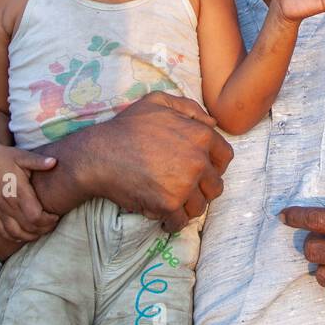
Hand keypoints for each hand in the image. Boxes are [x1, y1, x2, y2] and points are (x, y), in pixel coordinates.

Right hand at [0, 139, 59, 244]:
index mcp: (17, 191)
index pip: (35, 216)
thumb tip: (54, 161)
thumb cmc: (4, 157)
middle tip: (53, 223)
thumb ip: (38, 161)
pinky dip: (14, 237)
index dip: (48, 220)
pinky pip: (1, 232)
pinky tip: (24, 234)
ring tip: (41, 230)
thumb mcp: (22, 156)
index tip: (56, 215)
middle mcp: (7, 204)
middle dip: (43, 229)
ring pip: (15, 233)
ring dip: (30, 235)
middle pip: (28, 227)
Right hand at [92, 91, 231, 233]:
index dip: (214, 166)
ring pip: (200, 207)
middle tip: (185, 189)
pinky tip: (163, 217)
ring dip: (188, 207)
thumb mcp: (158, 101)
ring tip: (173, 203)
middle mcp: (198, 161)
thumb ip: (189, 108)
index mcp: (200, 135)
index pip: (225, 157)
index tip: (201, 172)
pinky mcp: (169, 204)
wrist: (99, 155)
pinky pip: (181, 221)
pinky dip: (173, 222)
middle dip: (202, 189)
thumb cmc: (127, 127)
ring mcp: (184, 184)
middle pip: (215, 186)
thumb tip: (212, 123)